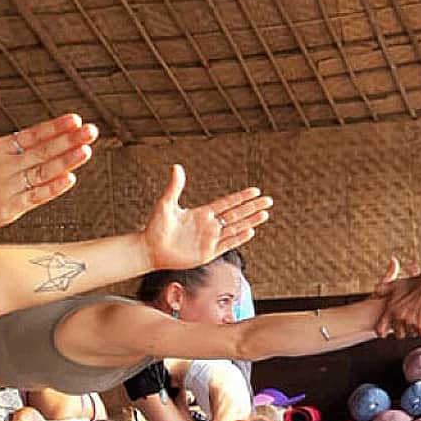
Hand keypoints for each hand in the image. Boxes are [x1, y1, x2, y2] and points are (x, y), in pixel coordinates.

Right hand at [0, 78, 98, 232]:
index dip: (53, 127)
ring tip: (86, 151)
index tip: (75, 119)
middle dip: (68, 141)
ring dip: (65, 162)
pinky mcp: (6, 210)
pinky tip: (69, 179)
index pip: (30, 134)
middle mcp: (2, 167)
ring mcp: (5, 190)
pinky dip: (51, 189)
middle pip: (41, 152)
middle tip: (91, 131)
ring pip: (41, 174)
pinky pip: (33, 198)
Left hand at [141, 165, 271, 270]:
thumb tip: (177, 167)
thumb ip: (174, 187)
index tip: (255, 191)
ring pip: (235, 229)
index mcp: (201, 213)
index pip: (227, 203)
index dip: (241, 197)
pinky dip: (239, 238)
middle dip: (252, 208)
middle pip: (236, 215)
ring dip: (250, 221)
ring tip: (265, 214)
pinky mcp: (207, 253)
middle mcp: (209, 226)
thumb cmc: (155, 226)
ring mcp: (209, 240)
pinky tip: (250, 231)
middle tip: (269, 201)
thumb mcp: (166, 204)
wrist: (150, 249)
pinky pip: (227, 244)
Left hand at [373, 258, 420, 338]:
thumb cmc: (415, 283)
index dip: (383, 333)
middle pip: (399, 334)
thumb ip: (384, 289)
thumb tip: (375, 290)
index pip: (380, 330)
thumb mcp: (396, 284)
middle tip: (411, 321)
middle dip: (405, 330)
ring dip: (416, 329)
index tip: (385, 333)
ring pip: (412, 334)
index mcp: (390, 309)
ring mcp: (410, 321)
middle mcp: (399, 317)